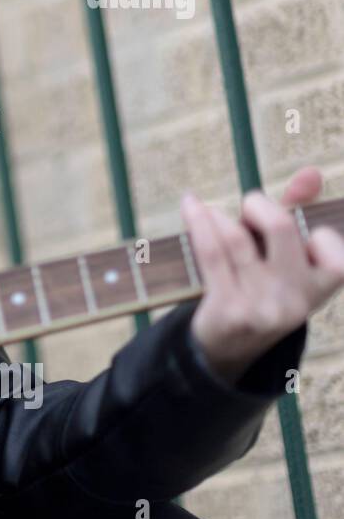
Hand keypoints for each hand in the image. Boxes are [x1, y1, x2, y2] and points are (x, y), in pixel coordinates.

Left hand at [183, 166, 343, 384]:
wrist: (227, 346)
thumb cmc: (262, 288)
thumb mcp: (289, 257)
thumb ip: (300, 212)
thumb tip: (311, 171)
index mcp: (325, 283)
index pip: (328, 240)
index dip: (302, 221)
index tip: (277, 222)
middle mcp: (299, 298)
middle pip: (280, 227)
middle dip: (257, 205)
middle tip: (245, 209)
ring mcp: (264, 307)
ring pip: (236, 238)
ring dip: (217, 215)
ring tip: (206, 211)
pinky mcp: (229, 310)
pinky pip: (211, 253)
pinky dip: (198, 221)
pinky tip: (190, 204)